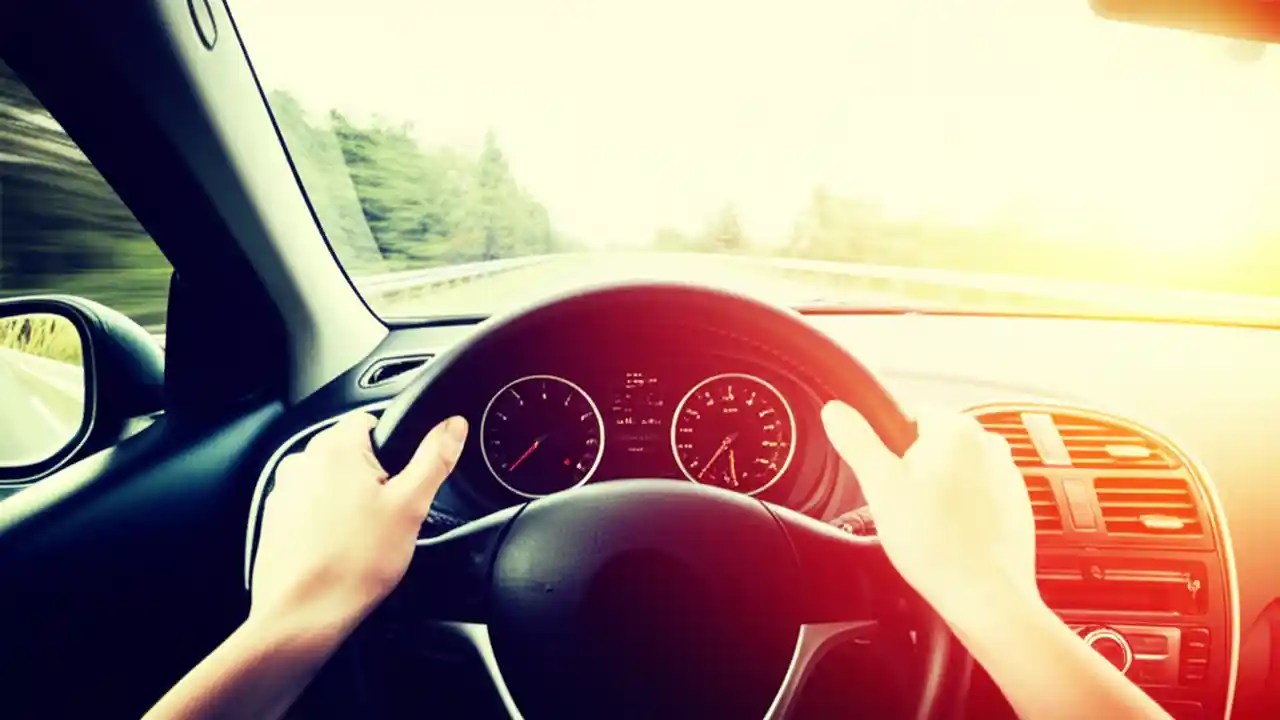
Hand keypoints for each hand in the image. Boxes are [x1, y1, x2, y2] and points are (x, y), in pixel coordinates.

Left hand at [249, 413, 467, 639]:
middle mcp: (303, 461)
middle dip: (372, 479)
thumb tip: (453, 426)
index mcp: (336, 448)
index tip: (399, 482)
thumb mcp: (411, 506)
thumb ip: (435, 458)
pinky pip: (310, 507)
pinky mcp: (275, 518)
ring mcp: (283, 490)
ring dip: (348, 501)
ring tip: (361, 538)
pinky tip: (339, 549)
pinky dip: (325, 522)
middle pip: (351, 453)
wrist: (303, 614)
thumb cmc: (353, 564)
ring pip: (331, 482)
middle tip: (386, 516)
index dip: (394, 450)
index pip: (371, 421)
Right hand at [820, 401, 1038, 626]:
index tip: (891, 480)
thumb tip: (836, 412)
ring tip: (930, 525)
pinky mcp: (1016, 503)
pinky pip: (979, 495)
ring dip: (941, 490)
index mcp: (956, 428)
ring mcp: (1008, 474)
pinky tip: (952, 535)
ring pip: (957, 471)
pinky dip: (964, 510)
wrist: (985, 595)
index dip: (892, 449)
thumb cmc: (936, 544)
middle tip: (906, 507)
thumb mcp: (880, 487)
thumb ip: (856, 441)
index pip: (911, 415)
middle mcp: (989, 443)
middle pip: (934, 444)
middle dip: (917, 470)